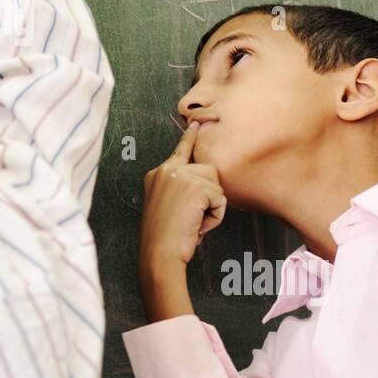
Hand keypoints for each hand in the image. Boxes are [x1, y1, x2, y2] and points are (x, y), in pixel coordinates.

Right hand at [139, 122, 226, 271]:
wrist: (159, 254)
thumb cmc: (164, 238)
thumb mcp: (167, 206)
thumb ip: (179, 189)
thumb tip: (205, 186)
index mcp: (156, 174)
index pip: (180, 151)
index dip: (190, 138)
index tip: (196, 123)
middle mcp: (166, 169)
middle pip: (208, 170)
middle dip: (209, 194)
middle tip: (192, 218)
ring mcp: (179, 175)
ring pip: (216, 184)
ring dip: (211, 206)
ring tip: (192, 222)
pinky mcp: (195, 185)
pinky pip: (220, 198)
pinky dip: (214, 216)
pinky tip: (197, 225)